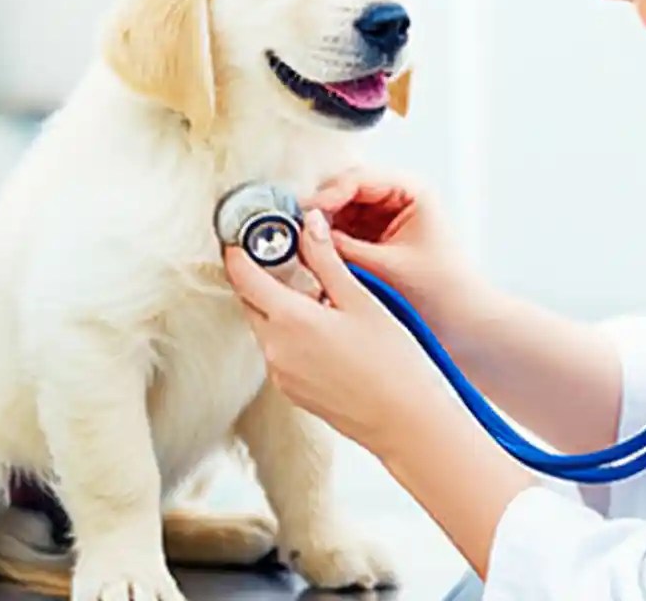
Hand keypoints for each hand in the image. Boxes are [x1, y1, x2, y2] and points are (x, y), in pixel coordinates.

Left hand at [225, 209, 443, 455]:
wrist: (405, 421)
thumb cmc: (392, 363)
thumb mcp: (360, 300)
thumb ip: (326, 259)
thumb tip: (308, 225)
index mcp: (289, 320)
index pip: (242, 275)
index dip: (240, 249)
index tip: (247, 235)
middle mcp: (275, 349)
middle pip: (250, 301)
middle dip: (262, 277)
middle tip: (288, 258)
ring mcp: (281, 374)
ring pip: (266, 328)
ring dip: (279, 308)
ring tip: (318, 296)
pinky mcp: (292, 391)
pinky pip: (280, 353)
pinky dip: (292, 335)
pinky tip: (326, 331)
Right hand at [303, 169, 481, 338]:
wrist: (465, 326)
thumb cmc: (443, 292)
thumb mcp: (386, 267)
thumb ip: (342, 248)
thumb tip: (304, 234)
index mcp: (411, 191)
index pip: (358, 180)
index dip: (327, 195)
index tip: (304, 214)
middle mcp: (397, 199)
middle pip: (344, 191)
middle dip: (319, 210)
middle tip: (294, 229)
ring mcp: (384, 219)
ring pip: (339, 213)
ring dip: (320, 227)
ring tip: (299, 244)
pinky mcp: (375, 241)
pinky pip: (343, 233)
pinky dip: (327, 243)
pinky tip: (312, 256)